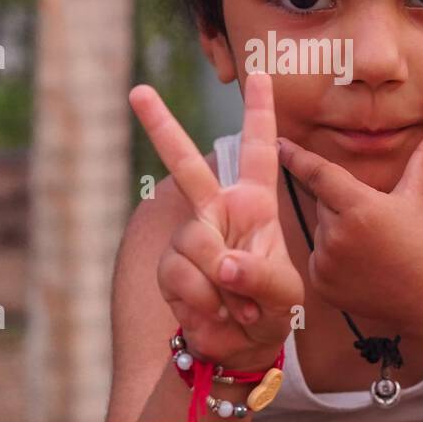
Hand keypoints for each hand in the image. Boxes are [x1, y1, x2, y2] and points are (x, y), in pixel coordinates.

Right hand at [129, 73, 304, 369]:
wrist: (238, 347)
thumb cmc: (270, 310)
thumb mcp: (284, 293)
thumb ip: (260, 275)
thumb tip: (222, 262)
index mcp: (253, 204)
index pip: (259, 151)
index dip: (260, 113)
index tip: (262, 74)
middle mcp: (216, 211)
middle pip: (185, 164)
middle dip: (160, 127)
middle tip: (138, 92)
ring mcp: (189, 237)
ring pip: (197, 243)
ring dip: (221, 284)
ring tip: (236, 303)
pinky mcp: (170, 267)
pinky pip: (183, 276)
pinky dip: (204, 300)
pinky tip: (214, 310)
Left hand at [276, 126, 422, 337]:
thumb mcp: (421, 199)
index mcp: (360, 207)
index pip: (319, 173)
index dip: (297, 157)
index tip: (279, 144)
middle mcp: (338, 234)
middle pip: (324, 202)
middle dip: (341, 203)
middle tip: (372, 221)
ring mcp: (327, 262)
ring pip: (320, 230)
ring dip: (337, 230)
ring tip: (371, 247)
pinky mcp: (321, 284)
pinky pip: (317, 257)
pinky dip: (332, 256)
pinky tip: (361, 265)